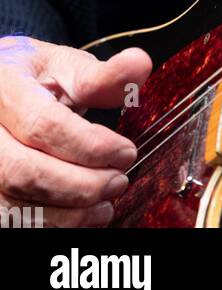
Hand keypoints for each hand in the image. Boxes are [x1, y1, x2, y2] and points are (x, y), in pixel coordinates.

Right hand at [0, 35, 150, 226]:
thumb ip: (102, 75)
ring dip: (70, 212)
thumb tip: (140, 64)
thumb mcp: (64, 67)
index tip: (127, 152)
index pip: (43, 124)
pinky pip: (13, 221)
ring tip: (107, 201)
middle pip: (25, 171)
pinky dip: (54, 224)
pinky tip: (83, 215)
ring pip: (15, 205)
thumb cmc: (33, 80)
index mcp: (3, 87)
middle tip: (119, 180)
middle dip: (82, 184)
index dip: (90, 145)